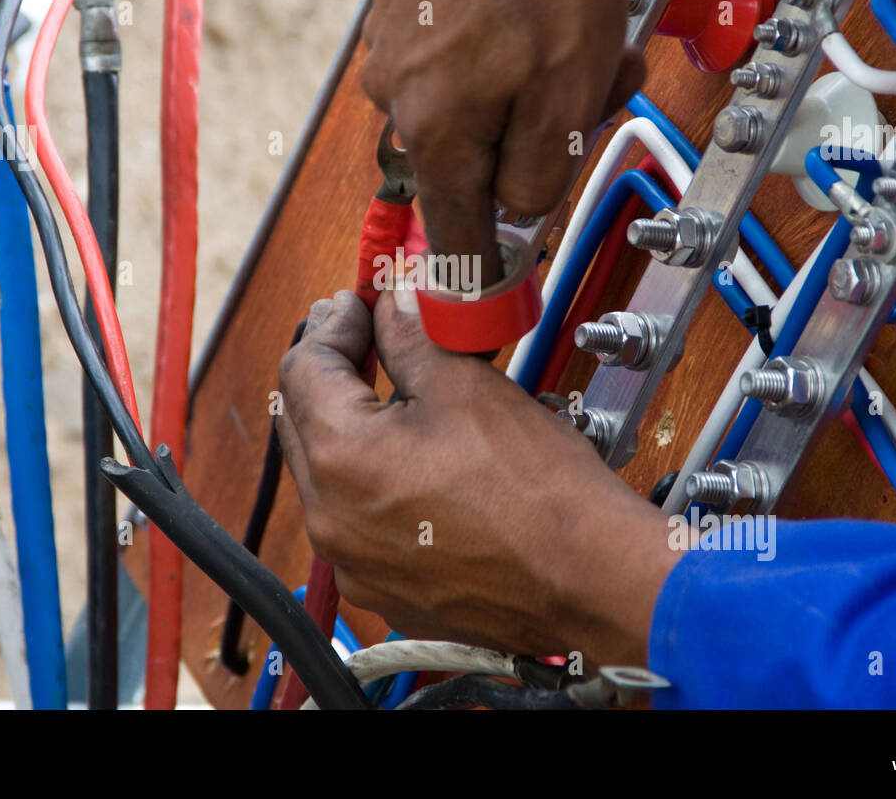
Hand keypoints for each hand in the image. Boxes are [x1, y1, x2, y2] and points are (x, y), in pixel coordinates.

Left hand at [277, 287, 677, 665]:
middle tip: (366, 335)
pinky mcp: (386, 590)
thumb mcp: (466, 385)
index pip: (303, 367)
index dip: (334, 324)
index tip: (361, 305)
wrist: (592, 581)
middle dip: (332, 371)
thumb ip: (411, 336)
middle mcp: (330, 520)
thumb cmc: (538, 492)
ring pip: (329, 476)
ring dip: (351, 427)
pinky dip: (375, 482)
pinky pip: (359, 523)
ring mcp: (355, 563)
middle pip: (303, 422)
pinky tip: (417, 460)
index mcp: (339, 458)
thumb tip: (394, 306)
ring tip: (395, 392)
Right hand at [360, 0, 643, 283]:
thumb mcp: (569, 92)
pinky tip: (535, 12)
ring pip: (472, 108)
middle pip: (475, 164)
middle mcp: (399, 102)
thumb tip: (520, 213)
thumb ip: (541, 173)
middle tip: (590, 96)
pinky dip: (501, 52)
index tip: (480, 309)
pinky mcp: (401, 14)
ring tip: (576, 40)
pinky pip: (455, 61)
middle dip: (536, 145)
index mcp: (436, 135)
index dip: (481, 272)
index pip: (456, 234)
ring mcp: (393, 54)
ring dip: (527, 91)